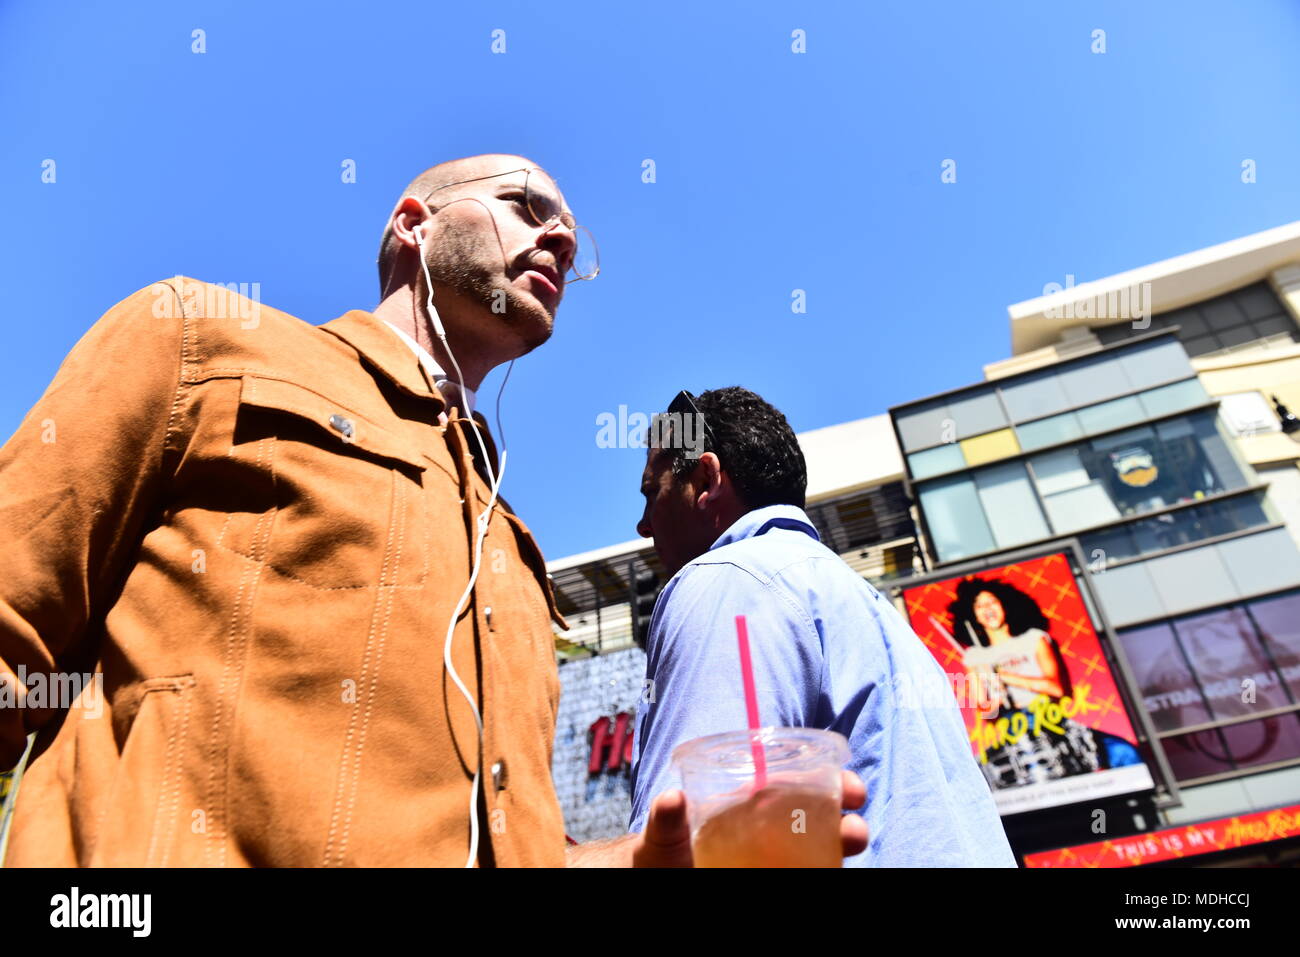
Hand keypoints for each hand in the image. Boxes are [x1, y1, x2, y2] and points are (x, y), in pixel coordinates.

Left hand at [632, 769, 867, 866]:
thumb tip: (672, 797)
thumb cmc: (664, 853)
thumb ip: (666, 819)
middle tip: (856, 828)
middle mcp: (772, 829)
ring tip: (851, 846)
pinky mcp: (778, 875)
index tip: (851, 789)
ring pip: (821, 849)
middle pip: (822, 818)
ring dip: (843, 845)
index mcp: (752, 804)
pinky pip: (808, 872)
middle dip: (848, 819)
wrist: (662, 881)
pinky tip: (831, 871)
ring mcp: (776, 858)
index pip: (800, 784)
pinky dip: (825, 869)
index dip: (832, 781)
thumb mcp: (663, 834)